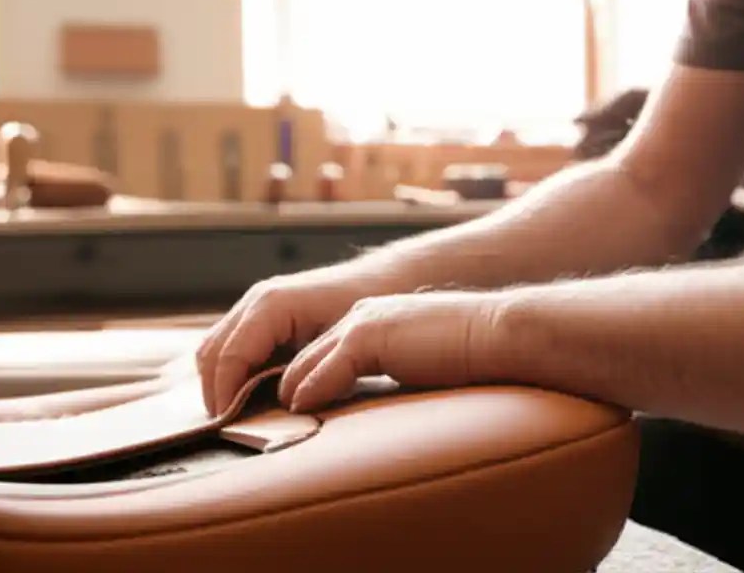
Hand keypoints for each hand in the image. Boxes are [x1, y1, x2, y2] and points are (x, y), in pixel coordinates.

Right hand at [196, 269, 380, 415]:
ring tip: (236, 414)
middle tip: (228, 426)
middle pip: (210, 352)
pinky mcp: (263, 313)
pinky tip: (251, 393)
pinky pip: (232, 343)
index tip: (228, 427)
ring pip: (215, 347)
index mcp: (270, 306)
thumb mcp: (340, 345)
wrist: (386, 279)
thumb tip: (283, 405)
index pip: (228, 357)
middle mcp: (256, 301)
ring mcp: (256, 303)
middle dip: (215, 391)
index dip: (224, 395)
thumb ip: (308, 373)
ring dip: (220, 381)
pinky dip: (232, 370)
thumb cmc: (368, 310)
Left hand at [277, 291, 509, 412]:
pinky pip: (325, 371)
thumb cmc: (465, 356)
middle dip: (269, 392)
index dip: (289, 388)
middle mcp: (357, 319)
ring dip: (280, 397)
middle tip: (247, 422)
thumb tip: (362, 413)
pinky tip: (300, 411)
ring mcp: (362, 324)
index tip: (273, 417)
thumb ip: (382, 378)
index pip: (312, 358)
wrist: (496, 335)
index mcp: (367, 325)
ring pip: (301, 365)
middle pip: (295, 359)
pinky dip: (309, 393)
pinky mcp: (370, 336)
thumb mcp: (412, 366)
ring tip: (260, 424)